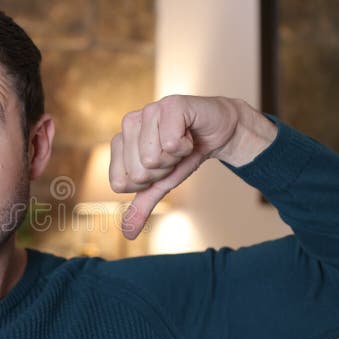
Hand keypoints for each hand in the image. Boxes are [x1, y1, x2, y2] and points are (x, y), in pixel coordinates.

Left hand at [109, 95, 276, 239]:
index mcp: (120, 141)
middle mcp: (129, 123)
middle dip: (163, 171)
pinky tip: (190, 134)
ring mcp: (148, 111)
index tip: (160, 167)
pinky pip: (172, 143)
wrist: (219, 134)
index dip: (146, 183)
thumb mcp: (161, 184)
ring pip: (152, 158)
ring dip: (176, 158)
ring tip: (182, 143)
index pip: (120, 183)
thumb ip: (142, 206)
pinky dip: (187, 146)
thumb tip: (127, 234)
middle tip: (174, 154)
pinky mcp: (170, 105)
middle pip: (138, 172)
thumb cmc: (185, 155)